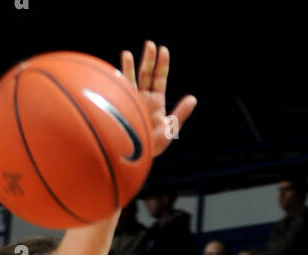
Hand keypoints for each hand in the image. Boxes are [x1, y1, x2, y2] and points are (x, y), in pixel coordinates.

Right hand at [120, 42, 196, 158]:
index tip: (163, 50)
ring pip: (129, 80)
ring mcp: (130, 102)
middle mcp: (142, 99)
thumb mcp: (170, 130)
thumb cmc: (152, 147)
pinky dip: (116, 80)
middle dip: (148, 59)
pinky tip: (114, 71)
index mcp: (155, 103)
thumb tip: (193, 98)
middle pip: (145, 74)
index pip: (159, 79)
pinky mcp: (119, 106)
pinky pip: (117, 91)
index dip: (162, 65)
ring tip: (127, 53)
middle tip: (150, 44)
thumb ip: (180, 114)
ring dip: (128, 66)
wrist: (134, 158)